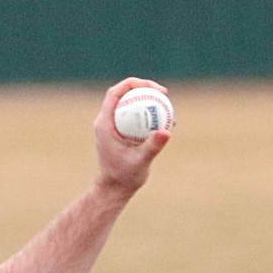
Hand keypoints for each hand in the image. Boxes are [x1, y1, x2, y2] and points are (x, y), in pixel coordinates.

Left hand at [93, 77, 172, 195]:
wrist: (115, 189)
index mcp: (104, 123)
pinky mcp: (121, 131)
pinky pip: (135, 116)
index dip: (134, 83)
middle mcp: (106, 121)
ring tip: (168, 105)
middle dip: (144, 88)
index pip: (115, 93)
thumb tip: (167, 131)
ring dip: (148, 100)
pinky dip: (149, 114)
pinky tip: (167, 120)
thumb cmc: (124, 177)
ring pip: (130, 104)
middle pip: (124, 94)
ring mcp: (113, 125)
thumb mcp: (140, 161)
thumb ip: (152, 146)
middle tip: (164, 93)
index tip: (153, 88)